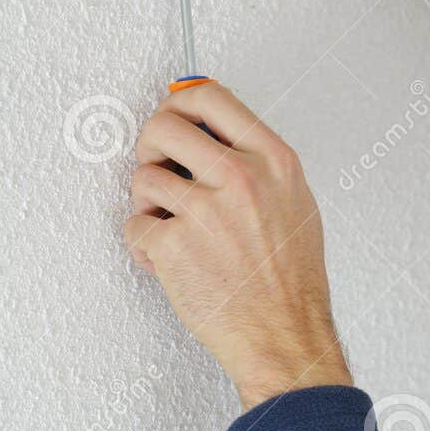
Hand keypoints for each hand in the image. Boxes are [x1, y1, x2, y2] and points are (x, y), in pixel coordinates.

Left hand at [123, 83, 352, 408]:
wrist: (284, 333)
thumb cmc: (290, 278)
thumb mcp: (294, 201)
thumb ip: (256, 160)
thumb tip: (213, 127)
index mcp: (273, 161)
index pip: (210, 96)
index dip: (179, 102)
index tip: (173, 117)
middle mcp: (240, 177)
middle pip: (163, 125)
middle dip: (151, 147)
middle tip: (159, 169)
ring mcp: (205, 210)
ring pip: (142, 178)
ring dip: (148, 203)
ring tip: (172, 225)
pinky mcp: (174, 244)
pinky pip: (135, 227)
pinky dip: (145, 245)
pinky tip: (170, 259)